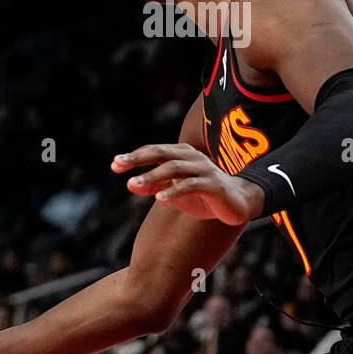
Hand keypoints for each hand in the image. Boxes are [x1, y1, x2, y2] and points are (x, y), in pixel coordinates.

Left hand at [111, 144, 263, 224]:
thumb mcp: (173, 190)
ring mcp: (204, 170)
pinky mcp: (214, 185)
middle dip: (139, 158)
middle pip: (162, 153)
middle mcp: (192, 157)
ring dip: (152, 176)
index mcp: (181, 154)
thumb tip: (129, 184)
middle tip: (119, 164)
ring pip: (175, 169)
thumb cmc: (201, 193)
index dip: (134, 156)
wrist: (237, 202)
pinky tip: (160, 198)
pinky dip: (175, 190)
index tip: (115, 165)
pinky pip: (192, 185)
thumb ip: (153, 186)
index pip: (154, 151)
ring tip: (132, 184)